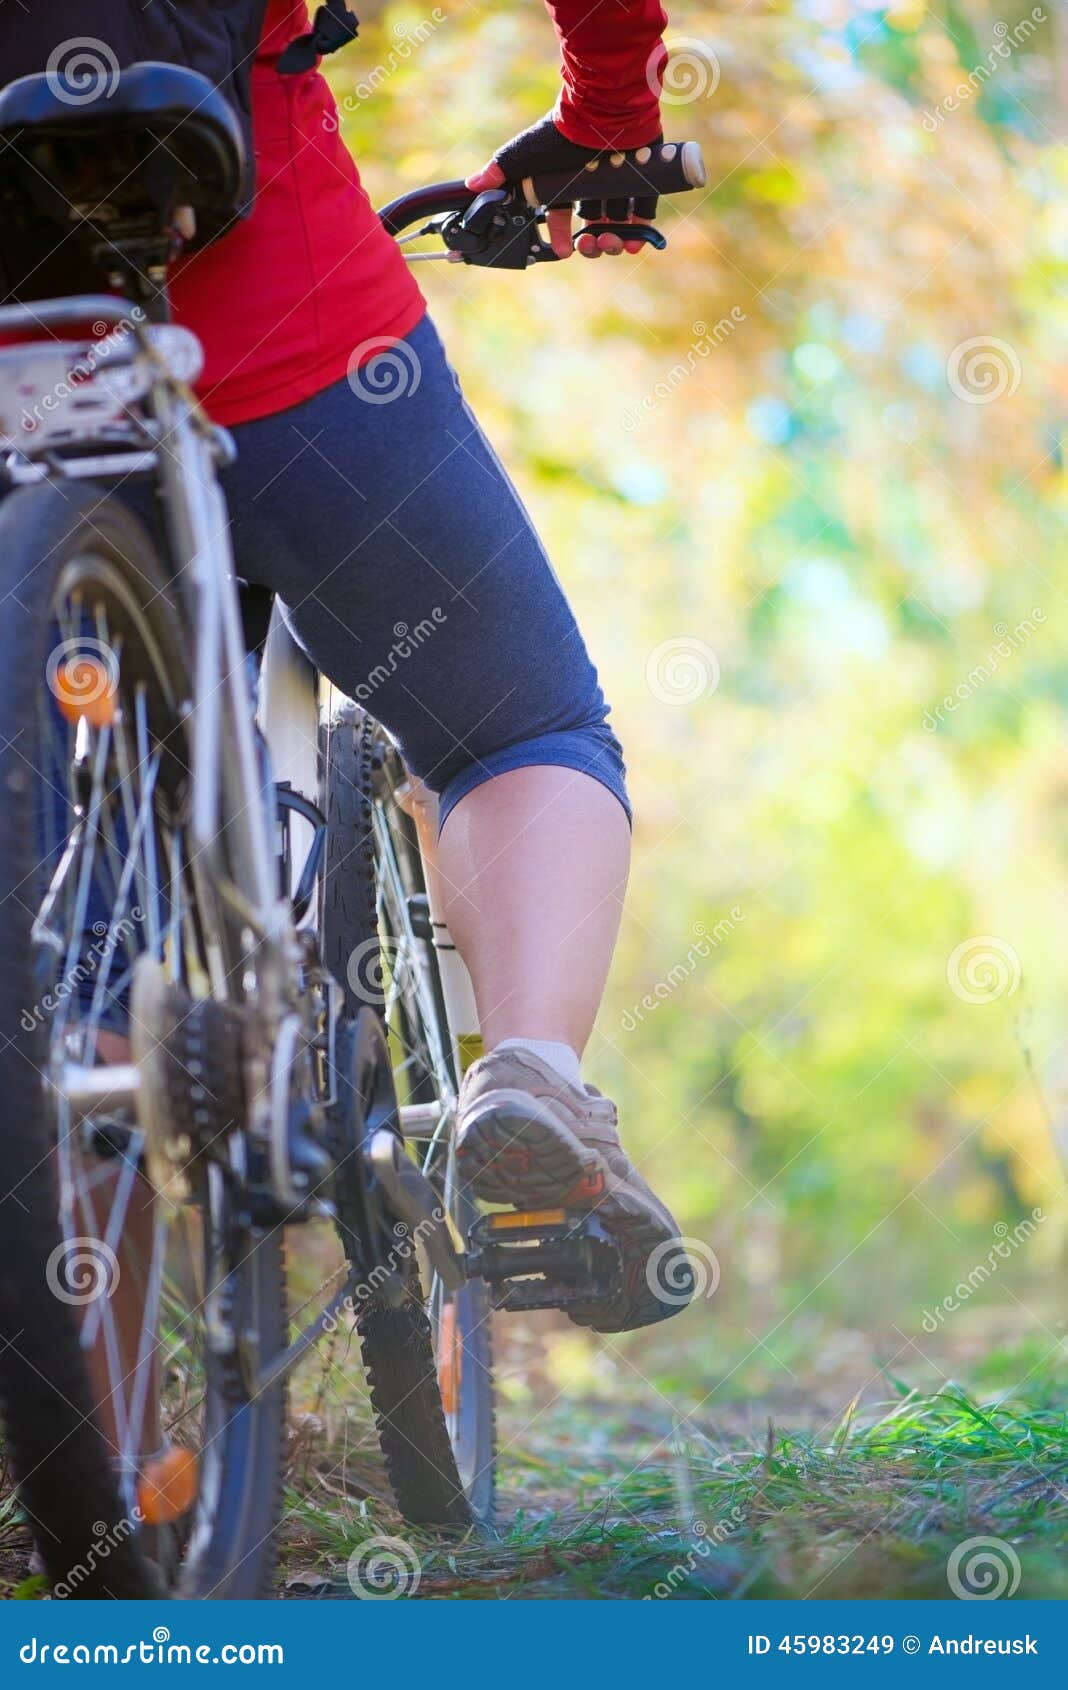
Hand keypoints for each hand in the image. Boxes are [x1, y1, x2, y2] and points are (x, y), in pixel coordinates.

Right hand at [466, 115, 658, 260]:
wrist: (602, 111)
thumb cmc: (561, 133)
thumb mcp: (524, 154)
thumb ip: (499, 171)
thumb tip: (470, 186)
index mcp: (566, 180)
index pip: (562, 214)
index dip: (561, 235)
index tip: (563, 251)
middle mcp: (592, 180)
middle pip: (591, 222)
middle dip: (590, 242)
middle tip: (589, 246)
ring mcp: (619, 179)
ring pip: (617, 220)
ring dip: (613, 240)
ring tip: (610, 244)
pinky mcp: (644, 176)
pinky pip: (644, 211)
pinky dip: (640, 231)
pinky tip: (634, 245)